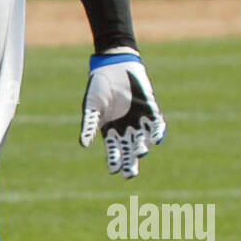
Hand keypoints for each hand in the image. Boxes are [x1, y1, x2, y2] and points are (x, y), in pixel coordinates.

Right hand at [79, 51, 165, 178]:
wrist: (115, 66)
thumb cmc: (99, 86)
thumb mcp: (91, 107)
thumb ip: (89, 125)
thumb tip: (83, 144)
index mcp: (111, 131)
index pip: (114, 151)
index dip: (114, 161)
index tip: (114, 170)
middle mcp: (126, 129)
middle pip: (129, 151)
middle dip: (130, 163)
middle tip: (129, 174)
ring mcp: (139, 120)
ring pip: (142, 140)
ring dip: (141, 148)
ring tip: (140, 152)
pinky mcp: (151, 109)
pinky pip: (156, 125)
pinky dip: (157, 132)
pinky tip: (156, 139)